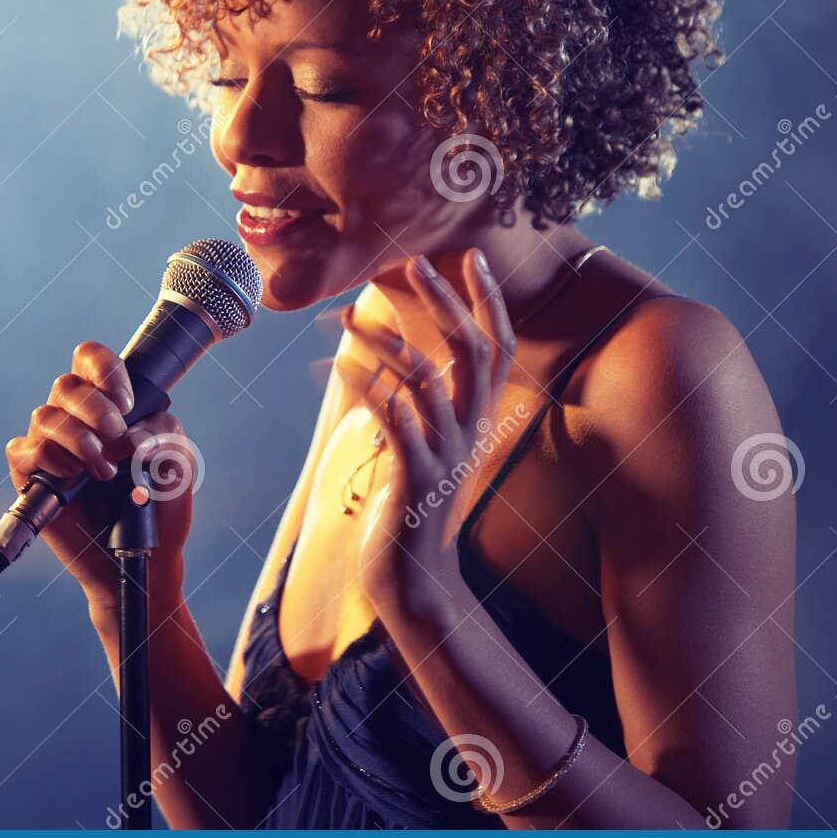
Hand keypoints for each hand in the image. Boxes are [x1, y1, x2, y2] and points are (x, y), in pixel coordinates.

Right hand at [5, 341, 198, 605]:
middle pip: (67, 384)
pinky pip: (23, 449)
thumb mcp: (178, 461)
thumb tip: (129, 437)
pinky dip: (49, 458)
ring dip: (78, 439)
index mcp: (109, 404)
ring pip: (45, 415)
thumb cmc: (160, 505)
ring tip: (103, 470)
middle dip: (96, 409)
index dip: (103, 369)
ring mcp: (51, 446)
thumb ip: (163, 433)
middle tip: (117, 440)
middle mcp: (75, 419)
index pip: (90, 359)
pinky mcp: (32, 475)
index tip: (126, 403)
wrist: (144, 556)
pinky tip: (73, 477)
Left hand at [333, 248, 515, 616]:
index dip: (490, 301)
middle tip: (414, 262)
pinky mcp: (415, 480)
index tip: (473, 256)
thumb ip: (418, 407)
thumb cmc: (410, 509)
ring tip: (343, 319)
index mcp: (476, 420)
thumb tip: (387, 363)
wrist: (413, 581)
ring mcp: (446, 456)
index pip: (500, 348)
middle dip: (447, 302)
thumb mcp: (423, 448)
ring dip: (385, 341)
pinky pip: (395, 421)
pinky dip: (366, 387)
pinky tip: (336, 367)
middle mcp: (470, 432)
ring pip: (427, 380)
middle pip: (474, 352)